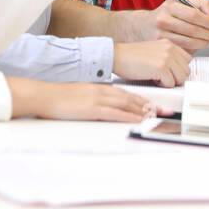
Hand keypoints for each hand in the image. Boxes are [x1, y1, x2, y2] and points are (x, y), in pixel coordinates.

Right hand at [7, 79, 163, 122]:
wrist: (45, 96)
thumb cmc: (59, 98)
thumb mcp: (81, 95)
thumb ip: (94, 99)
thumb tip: (104, 107)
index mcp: (99, 88)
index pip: (126, 93)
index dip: (142, 99)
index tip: (153, 105)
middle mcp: (102, 91)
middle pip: (131, 98)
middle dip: (149, 105)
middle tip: (163, 110)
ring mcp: (97, 99)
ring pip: (126, 105)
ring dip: (142, 111)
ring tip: (155, 116)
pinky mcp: (92, 109)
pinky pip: (114, 113)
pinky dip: (128, 117)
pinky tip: (137, 120)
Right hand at [113, 39, 191, 86]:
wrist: (116, 56)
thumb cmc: (130, 56)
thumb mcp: (154, 51)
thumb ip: (168, 57)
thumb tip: (180, 70)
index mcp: (169, 43)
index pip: (187, 60)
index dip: (178, 69)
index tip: (170, 73)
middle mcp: (170, 48)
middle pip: (186, 70)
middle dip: (175, 77)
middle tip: (161, 77)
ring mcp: (167, 57)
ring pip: (181, 78)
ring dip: (169, 82)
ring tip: (156, 77)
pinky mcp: (161, 67)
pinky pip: (170, 84)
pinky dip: (161, 85)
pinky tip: (151, 78)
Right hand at [131, 0, 208, 52]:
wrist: (141, 26)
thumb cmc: (163, 15)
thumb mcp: (180, 3)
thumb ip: (200, 6)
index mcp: (170, 6)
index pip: (194, 14)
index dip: (208, 21)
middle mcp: (163, 20)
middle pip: (193, 30)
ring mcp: (161, 35)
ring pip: (189, 42)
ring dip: (203, 42)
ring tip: (207, 40)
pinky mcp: (161, 47)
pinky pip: (183, 50)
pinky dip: (193, 48)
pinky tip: (196, 44)